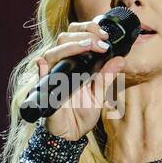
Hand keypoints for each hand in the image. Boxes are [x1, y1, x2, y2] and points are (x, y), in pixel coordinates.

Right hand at [34, 20, 126, 141]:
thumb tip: (120, 59)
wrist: (72, 133)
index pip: (76, 35)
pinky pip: (41, 76)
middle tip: (100, 41)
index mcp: (76, 62)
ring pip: (53, 53)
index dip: (89, 29)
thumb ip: (107, 76)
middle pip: (64, 38)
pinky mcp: (45, 90)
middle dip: (83, 35)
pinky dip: (42, 69)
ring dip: (71, 46)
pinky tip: (44, 64)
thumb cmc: (84, 112)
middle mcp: (63, 65)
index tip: (105, 35)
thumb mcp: (100, 93)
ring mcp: (52, 76)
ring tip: (88, 46)